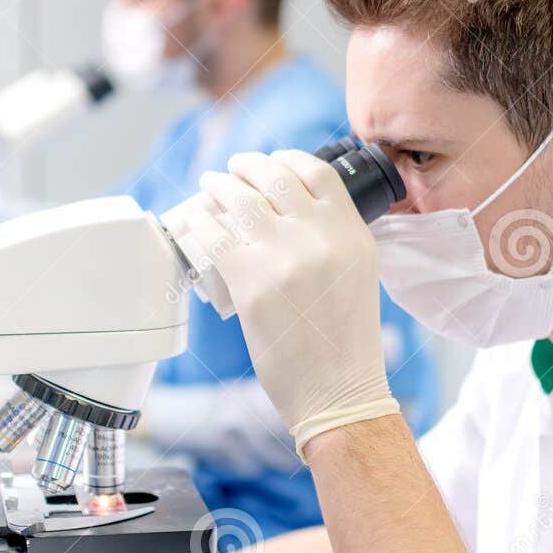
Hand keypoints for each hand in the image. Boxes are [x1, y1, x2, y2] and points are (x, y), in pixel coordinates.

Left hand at [191, 150, 399, 455]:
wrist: (339, 393)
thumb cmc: (346, 347)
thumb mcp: (357, 278)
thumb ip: (333, 243)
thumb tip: (290, 218)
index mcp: (353, 235)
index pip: (318, 173)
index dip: (287, 159)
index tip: (271, 162)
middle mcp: (321, 238)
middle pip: (274, 176)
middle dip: (246, 166)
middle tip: (232, 171)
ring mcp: (284, 257)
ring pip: (240, 199)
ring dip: (218, 186)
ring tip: (209, 186)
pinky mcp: (252, 283)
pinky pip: (215, 235)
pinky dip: (200, 221)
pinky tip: (195, 219)